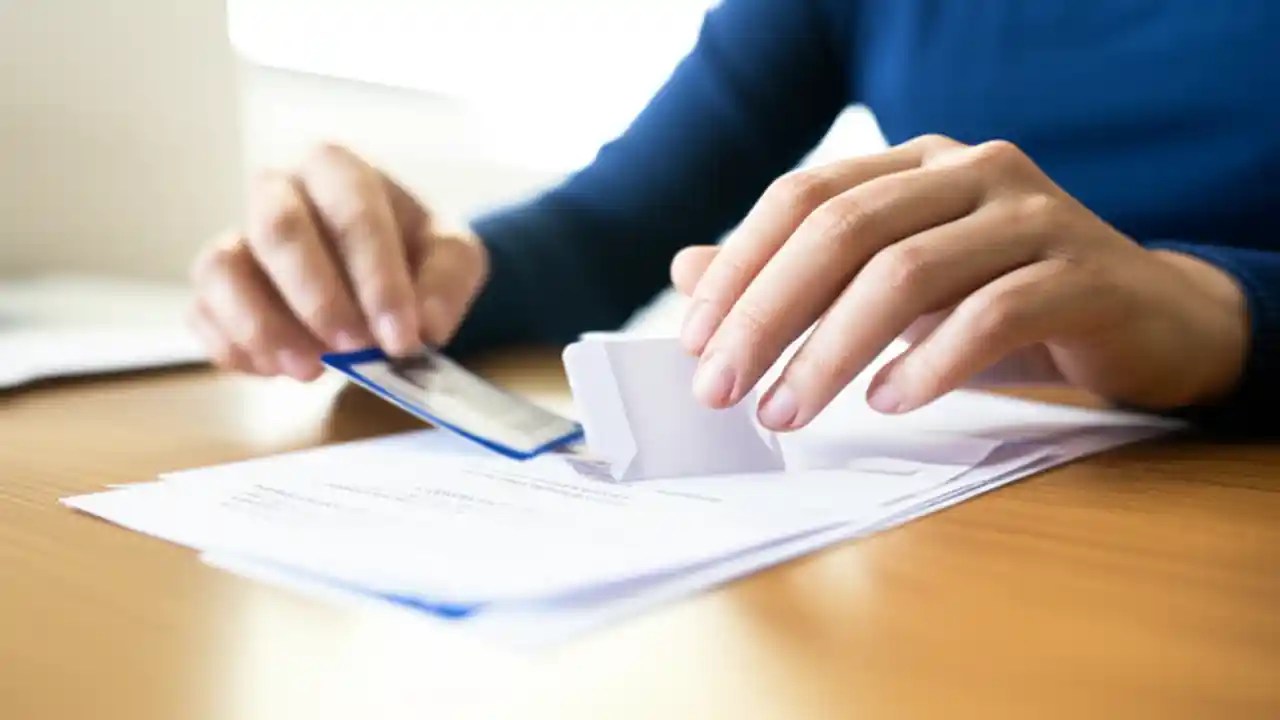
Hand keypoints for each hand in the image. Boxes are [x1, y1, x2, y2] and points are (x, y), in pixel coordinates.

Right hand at [189, 144, 487, 379]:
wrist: (375, 270)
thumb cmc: (408, 252)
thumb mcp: (450, 256)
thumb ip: (447, 281)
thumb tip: (425, 325)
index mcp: (338, 169)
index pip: (352, 211)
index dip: (377, 278)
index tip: (402, 338)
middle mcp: (277, 192)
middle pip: (280, 231)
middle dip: (318, 298)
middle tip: (354, 352)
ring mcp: (238, 238)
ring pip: (224, 270)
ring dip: (265, 326)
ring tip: (310, 370)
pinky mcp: (214, 288)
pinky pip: (203, 313)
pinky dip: (234, 347)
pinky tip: (274, 371)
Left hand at [673, 134, 1248, 428]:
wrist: (1150, 318)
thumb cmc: (1003, 302)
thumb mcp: (892, 287)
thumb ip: (799, 277)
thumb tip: (688, 272)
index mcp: (914, 164)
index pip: (804, 197)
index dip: (741, 267)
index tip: (696, 342)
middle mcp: (970, 171)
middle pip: (844, 229)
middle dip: (769, 314)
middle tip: (724, 389)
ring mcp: (1031, 215)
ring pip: (908, 271)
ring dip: (832, 351)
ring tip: (787, 411)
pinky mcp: (1083, 272)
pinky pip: (992, 314)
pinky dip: (929, 363)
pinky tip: (889, 403)